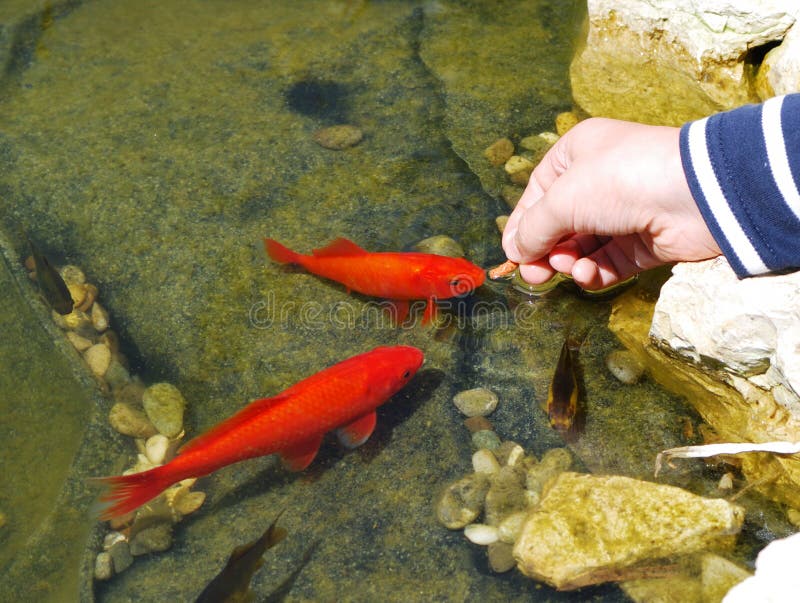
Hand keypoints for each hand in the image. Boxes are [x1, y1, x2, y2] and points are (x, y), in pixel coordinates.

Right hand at [501, 118, 721, 289]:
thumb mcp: (562, 199)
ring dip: (568, 263)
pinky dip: (593, 273)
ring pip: (580, 248)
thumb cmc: (619, 180)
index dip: (522, 227)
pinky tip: (586, 275)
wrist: (695, 194)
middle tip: (535, 275)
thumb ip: (533, 229)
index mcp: (575, 156)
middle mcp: (597, 182)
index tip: (513, 256)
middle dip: (545, 251)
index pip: (537, 196)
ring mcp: (622, 213)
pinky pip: (607, 263)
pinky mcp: (642, 243)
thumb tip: (515, 253)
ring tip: (568, 269)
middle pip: (557, 225)